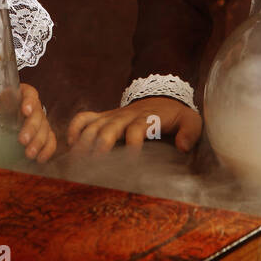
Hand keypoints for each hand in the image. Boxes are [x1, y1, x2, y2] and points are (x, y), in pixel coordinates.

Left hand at [17, 83, 56, 163]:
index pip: (29, 93)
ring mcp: (39, 121)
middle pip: (38, 114)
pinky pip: (50, 140)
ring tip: (29, 154)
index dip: (30, 101)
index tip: (25, 110)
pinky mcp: (42, 134)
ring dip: (39, 141)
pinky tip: (40, 159)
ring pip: (45, 128)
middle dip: (32, 127)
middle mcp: (32, 106)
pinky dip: (48, 149)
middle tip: (22, 140)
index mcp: (18, 95)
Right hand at [67, 96, 201, 154]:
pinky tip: (70, 145)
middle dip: (101, 144)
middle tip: (95, 163)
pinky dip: (74, 128)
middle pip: (109, 128)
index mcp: (147, 118)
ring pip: (93, 125)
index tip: (131, 162)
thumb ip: (189, 132)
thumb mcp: (190, 120)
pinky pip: (84, 118)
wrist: (161, 96)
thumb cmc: (175, 115)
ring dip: (83, 141)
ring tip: (76, 161)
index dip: (133, 144)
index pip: (137, 129)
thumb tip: (182, 147)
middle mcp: (126, 116)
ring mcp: (112, 115)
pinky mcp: (103, 116)